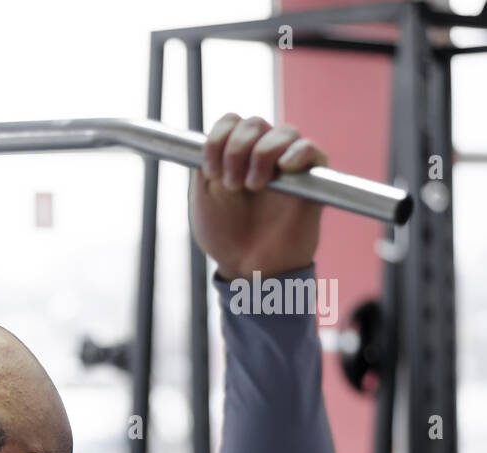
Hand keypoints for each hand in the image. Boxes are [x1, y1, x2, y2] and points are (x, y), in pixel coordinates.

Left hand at [190, 114, 327, 280]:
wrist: (247, 266)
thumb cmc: (225, 235)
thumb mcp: (203, 197)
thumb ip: (207, 164)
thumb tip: (220, 137)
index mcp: (234, 155)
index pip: (231, 122)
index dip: (218, 139)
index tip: (209, 171)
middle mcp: (262, 154)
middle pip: (254, 123)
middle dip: (237, 150)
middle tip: (231, 185)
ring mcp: (288, 165)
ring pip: (284, 132)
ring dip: (262, 154)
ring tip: (253, 186)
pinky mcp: (312, 180)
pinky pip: (312, 150)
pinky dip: (297, 152)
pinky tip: (284, 167)